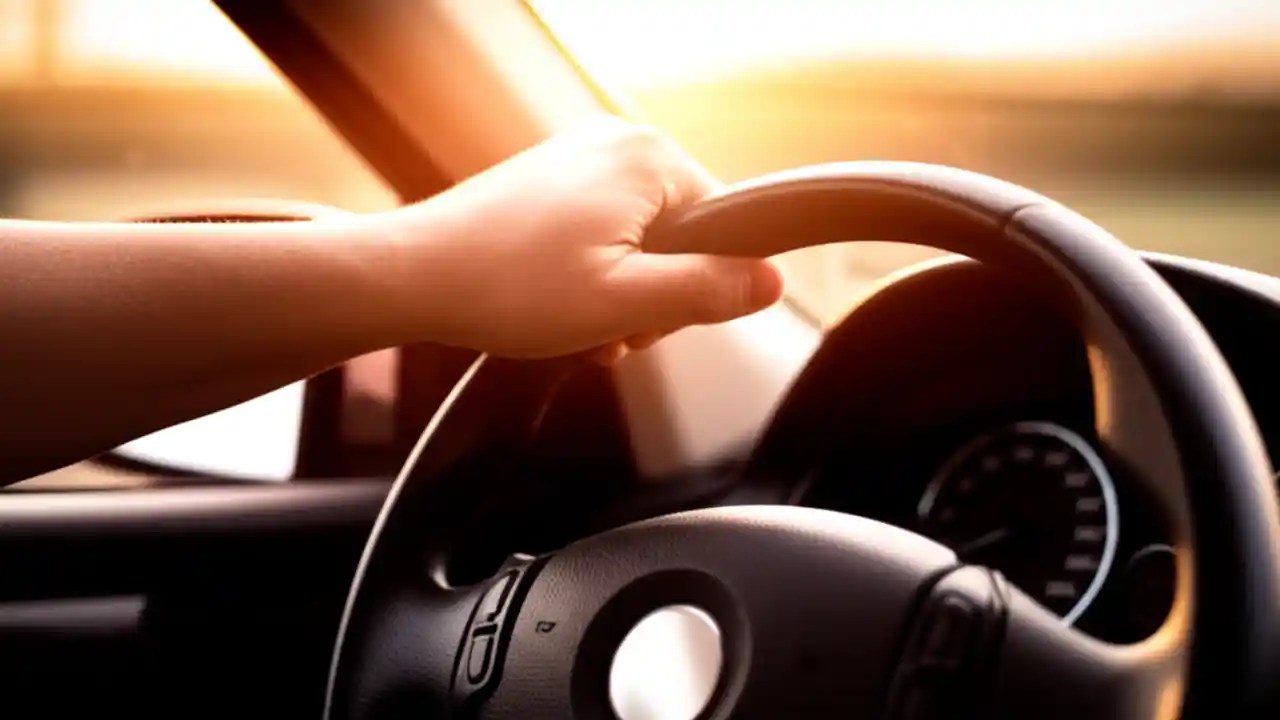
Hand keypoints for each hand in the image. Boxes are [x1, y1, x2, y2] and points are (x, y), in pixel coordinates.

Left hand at [384, 117, 783, 359]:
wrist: (412, 276)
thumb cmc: (509, 288)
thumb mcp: (624, 303)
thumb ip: (707, 292)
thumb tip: (773, 283)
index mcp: (650, 158)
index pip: (726, 228)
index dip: (698, 286)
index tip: (649, 315)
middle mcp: (618, 142)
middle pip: (682, 237)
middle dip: (651, 293)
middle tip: (603, 321)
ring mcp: (580, 157)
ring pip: (639, 243)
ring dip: (617, 294)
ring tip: (572, 317)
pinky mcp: (551, 179)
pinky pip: (602, 233)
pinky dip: (589, 274)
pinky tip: (554, 303)